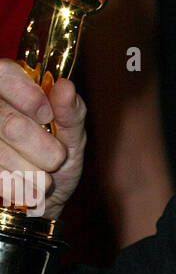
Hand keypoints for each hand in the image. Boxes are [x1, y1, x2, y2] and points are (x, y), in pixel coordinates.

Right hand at [0, 61, 86, 220]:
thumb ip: (71, 113)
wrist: (41, 200)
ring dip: (34, 173)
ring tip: (43, 177)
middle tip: (56, 158)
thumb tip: (65, 87)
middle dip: (43, 149)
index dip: (26, 95)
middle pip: (9, 123)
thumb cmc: (56, 160)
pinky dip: (19, 189)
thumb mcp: (72, 136)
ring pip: (1, 153)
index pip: (4, 73)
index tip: (46, 116)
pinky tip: (25, 187)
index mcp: (8, 87)